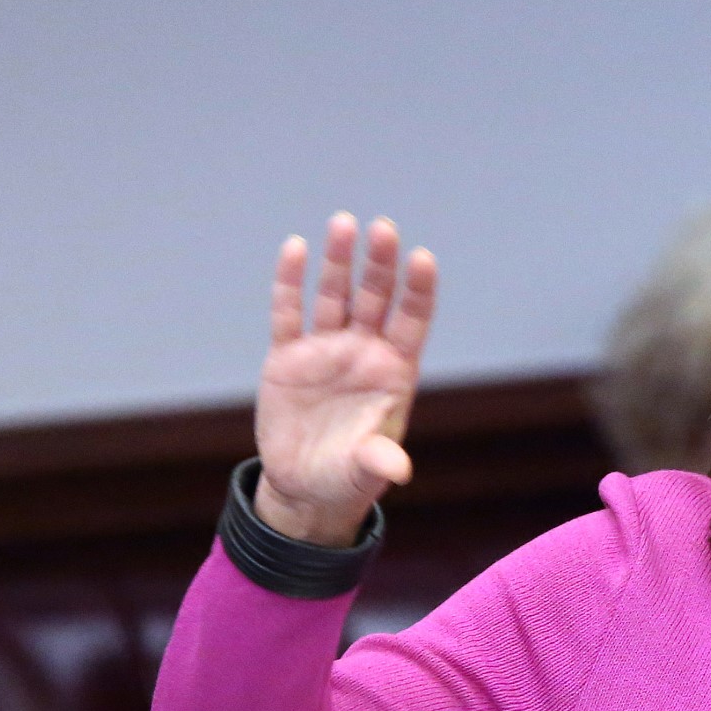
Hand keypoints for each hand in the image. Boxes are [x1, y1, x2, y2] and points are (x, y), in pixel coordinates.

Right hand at [253, 212, 437, 544]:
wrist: (305, 487)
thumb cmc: (348, 477)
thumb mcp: (364, 473)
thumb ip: (378, 462)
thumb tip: (398, 469)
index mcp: (393, 372)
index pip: (412, 322)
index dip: (418, 291)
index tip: (422, 258)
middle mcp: (363, 353)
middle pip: (375, 298)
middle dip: (379, 264)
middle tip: (383, 228)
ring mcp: (325, 350)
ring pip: (334, 295)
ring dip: (338, 260)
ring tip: (343, 223)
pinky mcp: (287, 357)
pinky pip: (289, 313)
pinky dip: (291, 282)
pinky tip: (295, 248)